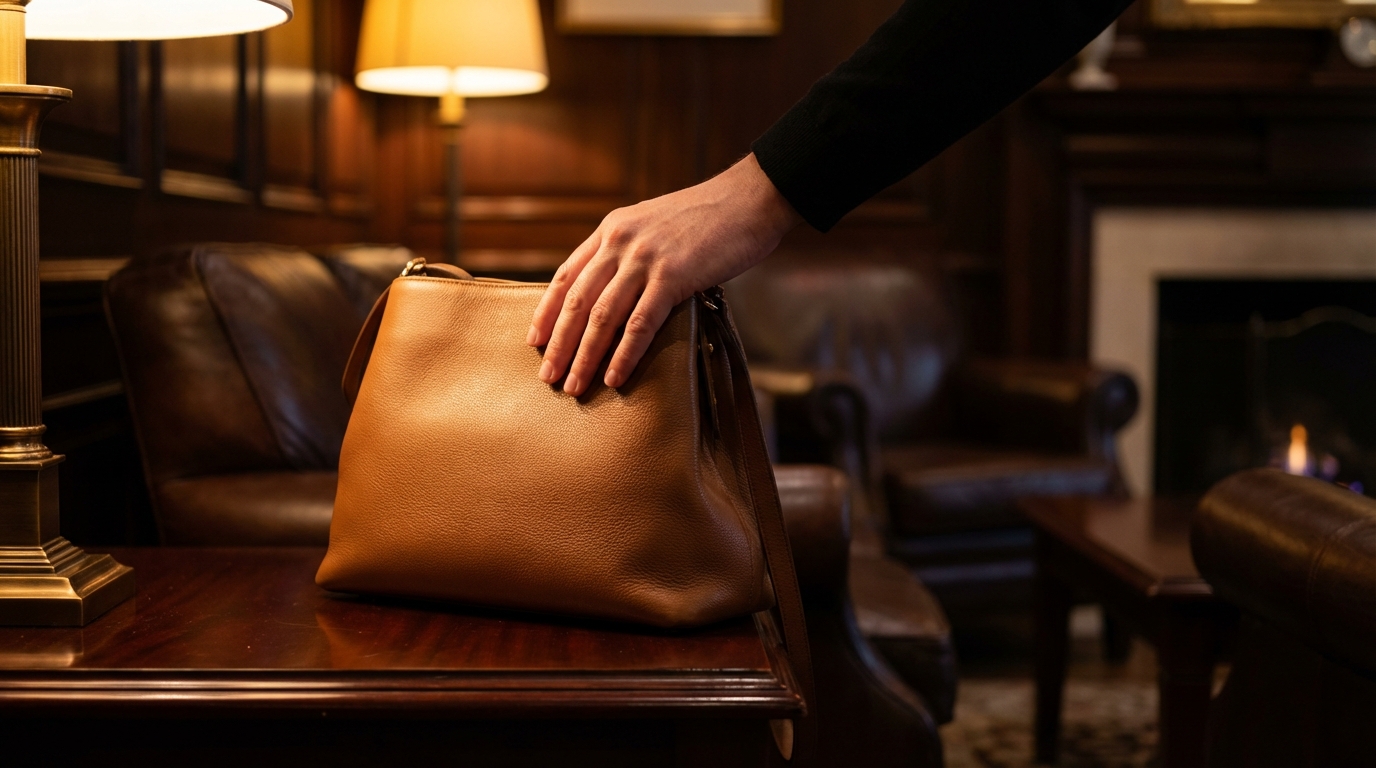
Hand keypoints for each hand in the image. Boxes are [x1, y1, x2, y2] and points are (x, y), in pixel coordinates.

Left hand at [527, 153, 800, 395]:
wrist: (750, 199)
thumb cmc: (710, 218)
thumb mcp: (656, 226)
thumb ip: (632, 252)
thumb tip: (618, 293)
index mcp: (612, 229)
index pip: (566, 275)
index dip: (547, 311)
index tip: (535, 341)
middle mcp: (620, 242)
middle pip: (577, 301)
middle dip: (559, 344)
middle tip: (547, 377)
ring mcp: (645, 258)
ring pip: (602, 316)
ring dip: (585, 356)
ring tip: (574, 387)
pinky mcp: (673, 276)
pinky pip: (640, 323)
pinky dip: (624, 354)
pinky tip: (614, 377)